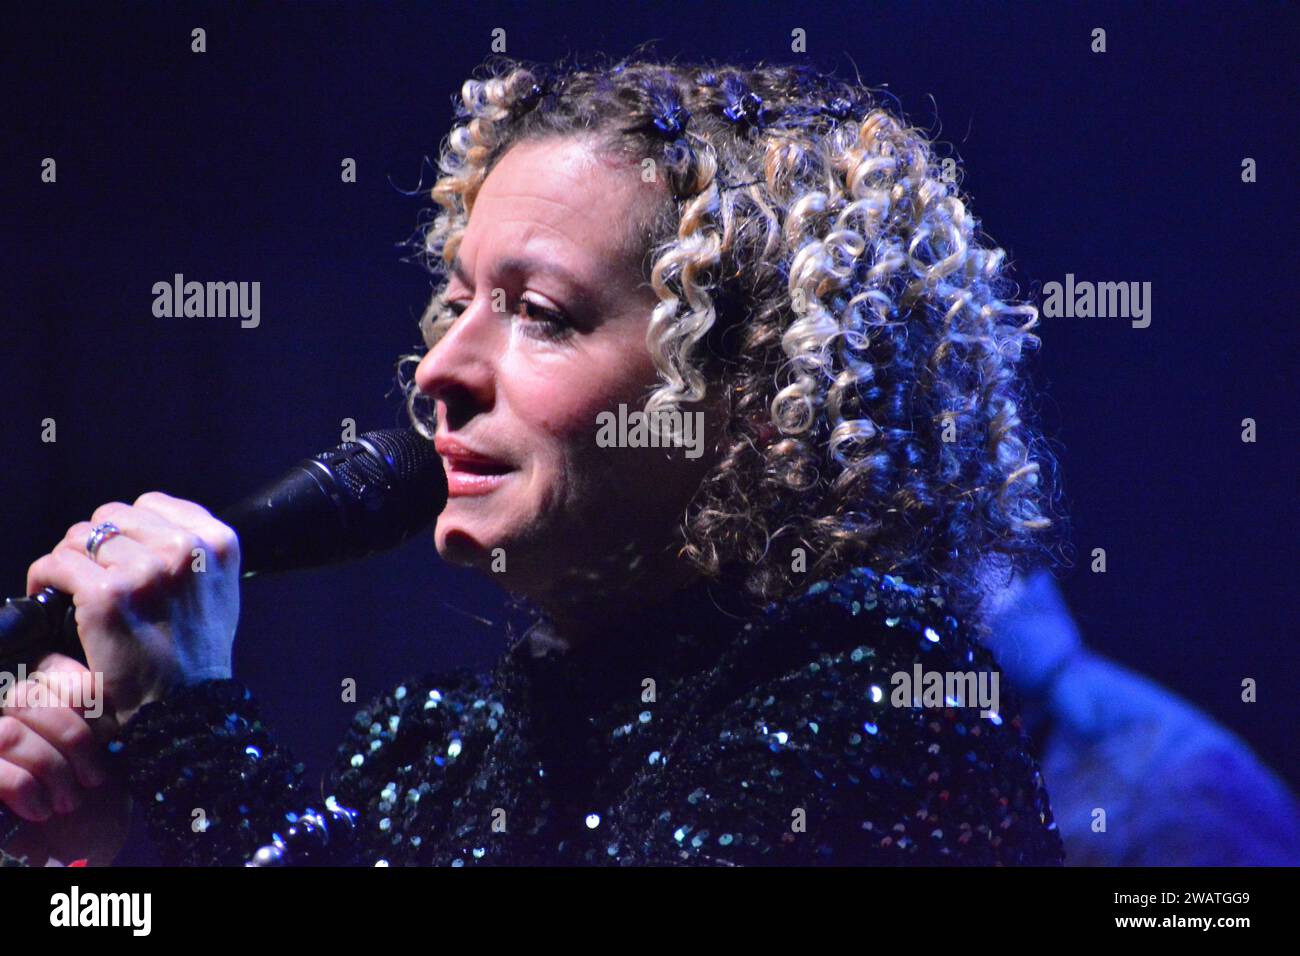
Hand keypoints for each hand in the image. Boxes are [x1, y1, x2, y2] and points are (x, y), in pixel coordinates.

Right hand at [0, 653, 130, 866]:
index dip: (84, 698)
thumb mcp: (107, 735)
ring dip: (52, 771)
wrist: (84, 840)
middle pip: (26, 699)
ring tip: (71, 800)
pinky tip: (42, 810)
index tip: (108, 733)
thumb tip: (96, 661)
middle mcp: (6, 710)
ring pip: (11, 734)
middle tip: (93, 777)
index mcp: (39, 692)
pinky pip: (1, 771)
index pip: (52, 670)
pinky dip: (28, 792)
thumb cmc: (93, 784)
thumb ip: (92, 700)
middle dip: (72, 740)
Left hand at [25, 491, 240, 726]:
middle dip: (98, 544)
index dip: (130, 531)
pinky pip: (57, 564)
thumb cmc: (195, 657)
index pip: (153, 505)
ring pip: (82, 536)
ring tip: (75, 589)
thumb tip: (146, 528)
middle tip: (94, 578)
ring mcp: (147, 570)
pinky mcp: (108, 594)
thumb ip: (195, 554)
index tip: (122, 558)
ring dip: (71, 561)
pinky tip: (52, 598)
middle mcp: (187, 549)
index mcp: (218, 543)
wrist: (185, 710)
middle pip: (114, 515)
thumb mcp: (218, 591)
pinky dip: (45, 579)